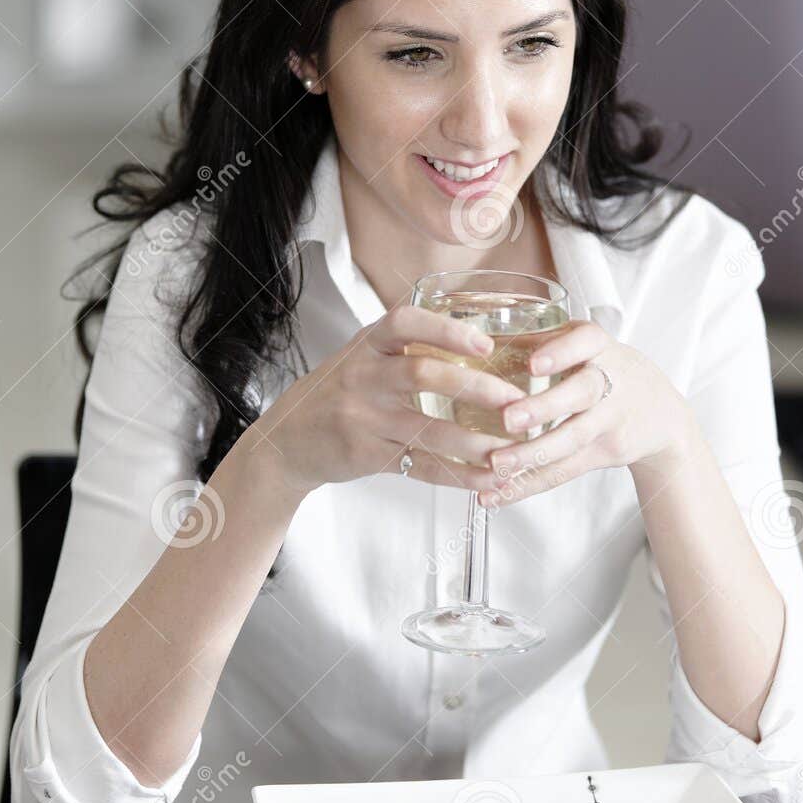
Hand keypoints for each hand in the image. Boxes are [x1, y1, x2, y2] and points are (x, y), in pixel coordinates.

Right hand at [250, 304, 524, 497]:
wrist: (288, 439)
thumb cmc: (339, 391)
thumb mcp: (363, 356)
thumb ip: (408, 346)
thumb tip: (478, 338)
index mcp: (367, 344)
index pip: (404, 323)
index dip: (446, 330)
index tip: (485, 344)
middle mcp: (363, 376)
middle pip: (423, 374)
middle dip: (475, 388)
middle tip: (514, 402)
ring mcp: (363, 417)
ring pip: (426, 429)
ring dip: (473, 442)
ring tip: (509, 451)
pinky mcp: (366, 454)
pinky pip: (418, 466)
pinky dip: (455, 475)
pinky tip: (483, 480)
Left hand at [479, 320, 694, 507]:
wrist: (662, 415)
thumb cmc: (606, 370)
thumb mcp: (585, 347)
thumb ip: (540, 341)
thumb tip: (475, 341)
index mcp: (598, 347)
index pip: (585, 343)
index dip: (561, 352)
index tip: (533, 364)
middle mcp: (610, 381)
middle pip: (580, 394)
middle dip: (544, 407)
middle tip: (508, 419)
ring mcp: (610, 420)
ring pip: (571, 438)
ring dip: (531, 455)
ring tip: (496, 465)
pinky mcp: (605, 452)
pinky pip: (564, 470)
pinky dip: (528, 484)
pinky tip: (495, 493)